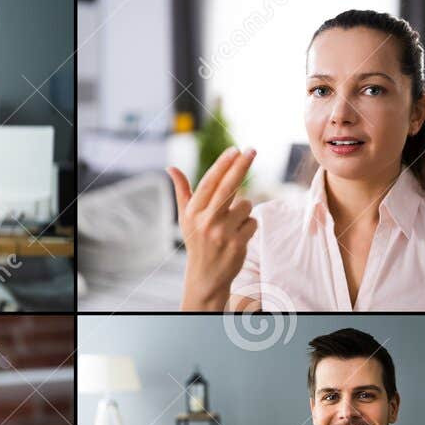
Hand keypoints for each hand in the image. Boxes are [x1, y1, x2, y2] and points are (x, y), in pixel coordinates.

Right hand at [167, 146, 257, 309]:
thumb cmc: (197, 241)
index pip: (209, 182)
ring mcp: (222, 232)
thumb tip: (171, 168)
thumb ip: (182, 191)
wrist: (206, 275)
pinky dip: (249, 225)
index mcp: (193, 211)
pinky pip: (253, 221)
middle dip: (241, 166)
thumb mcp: (186, 217)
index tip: (235, 149)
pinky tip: (238, 235)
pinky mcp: (237, 243)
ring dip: (243, 211)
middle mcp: (206, 220)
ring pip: (246, 205)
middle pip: (228, 187)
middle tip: (252, 150)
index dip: (223, 165)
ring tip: (232, 224)